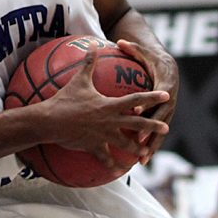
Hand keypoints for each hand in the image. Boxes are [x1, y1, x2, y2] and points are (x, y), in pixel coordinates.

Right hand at [43, 46, 169, 168]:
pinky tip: (119, 172)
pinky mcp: (94, 147)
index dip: (152, 96)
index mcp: (109, 105)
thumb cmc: (65, 100)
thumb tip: (93, 45)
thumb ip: (89, 63)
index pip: (136, 99)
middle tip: (166, 127)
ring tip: (146, 151)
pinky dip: (113, 165)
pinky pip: (106, 159)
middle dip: (153, 125)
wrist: (51, 121)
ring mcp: (103, 136)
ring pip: (125, 143)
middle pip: (137, 124)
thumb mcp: (78, 80)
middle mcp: (110, 122)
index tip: (166, 95)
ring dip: (137, 147)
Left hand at [116, 38, 177, 159]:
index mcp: (164, 86)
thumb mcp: (145, 53)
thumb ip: (133, 48)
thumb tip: (120, 41)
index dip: (147, 105)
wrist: (169, 68)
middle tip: (138, 143)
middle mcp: (168, 101)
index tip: (135, 113)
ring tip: (142, 160)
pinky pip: (157, 134)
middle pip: (160, 119)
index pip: (156, 97)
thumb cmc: (152, 59)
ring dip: (152, 146)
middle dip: (150, 132)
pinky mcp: (163, 118)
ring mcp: (168, 111)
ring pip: (160, 132)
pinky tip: (142, 159)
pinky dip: (151, 146)